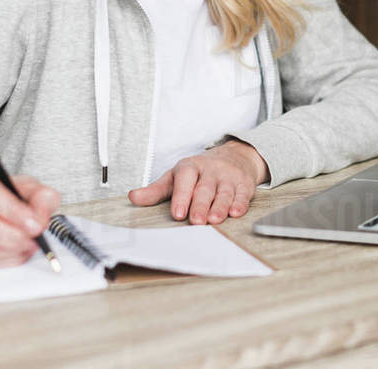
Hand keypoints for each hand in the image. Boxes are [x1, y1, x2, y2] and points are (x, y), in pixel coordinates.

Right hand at [0, 159, 60, 267]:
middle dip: (14, 237)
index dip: (13, 212)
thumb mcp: (26, 184)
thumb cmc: (4, 190)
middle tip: (35, 238)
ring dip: (11, 250)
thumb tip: (41, 216)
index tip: (35, 224)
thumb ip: (40, 196)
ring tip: (29, 244)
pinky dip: (4, 260)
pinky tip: (17, 251)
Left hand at [128, 139, 268, 224]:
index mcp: (190, 167)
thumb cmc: (200, 171)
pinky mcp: (244, 183)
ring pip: (224, 192)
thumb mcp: (176, 176)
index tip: (177, 213)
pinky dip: (240, 203)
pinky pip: (242, 193)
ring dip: (220, 206)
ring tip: (214, 220)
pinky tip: (235, 212)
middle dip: (200, 205)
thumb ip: (156, 190)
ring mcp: (228, 176)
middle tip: (196, 221)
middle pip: (204, 188)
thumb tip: (133, 198)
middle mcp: (210, 170)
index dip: (181, 195)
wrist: (235, 156)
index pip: (185, 179)